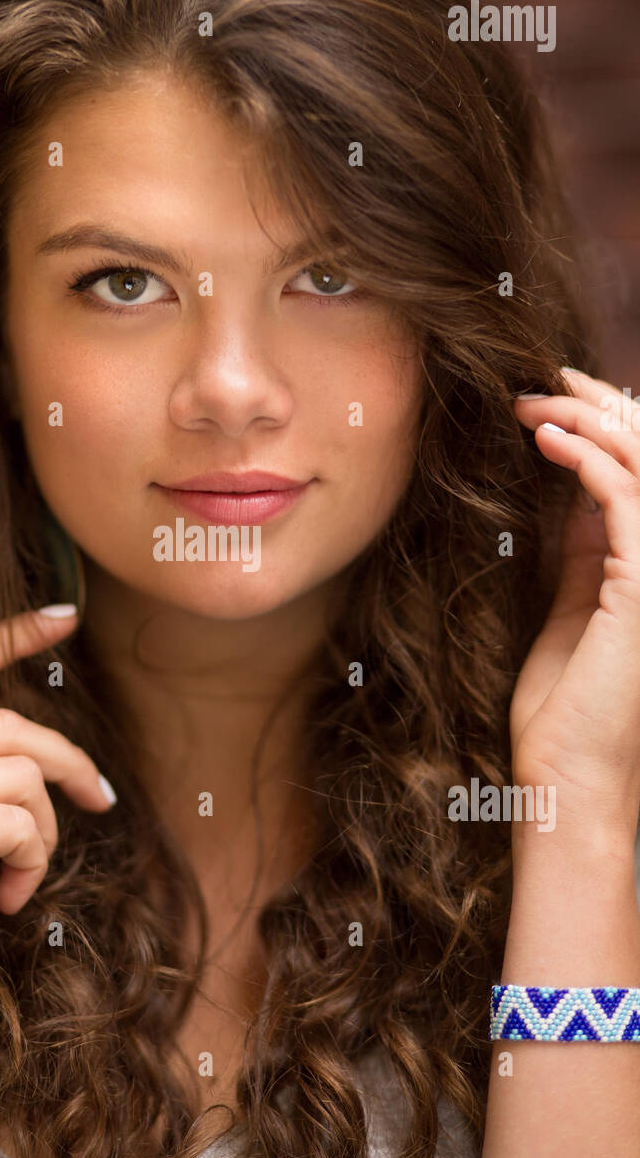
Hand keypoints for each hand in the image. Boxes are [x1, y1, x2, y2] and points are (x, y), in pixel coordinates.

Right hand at [0, 607, 113, 1069]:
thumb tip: (28, 736)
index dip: (9, 634)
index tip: (65, 618)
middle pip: (5, 723)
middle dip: (65, 762)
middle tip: (97, 797)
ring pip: (23, 773)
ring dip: (44, 830)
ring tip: (20, 874)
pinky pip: (23, 822)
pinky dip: (34, 862)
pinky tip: (6, 901)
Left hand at [509, 367, 639, 853]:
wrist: (566, 778)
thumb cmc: (562, 711)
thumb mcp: (571, 609)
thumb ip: (582, 552)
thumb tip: (573, 492)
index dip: (609, 424)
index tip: (554, 397)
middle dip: (603, 405)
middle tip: (545, 380)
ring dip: (590, 419)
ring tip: (533, 403)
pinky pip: (624, 496)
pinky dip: (586, 456)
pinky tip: (545, 438)